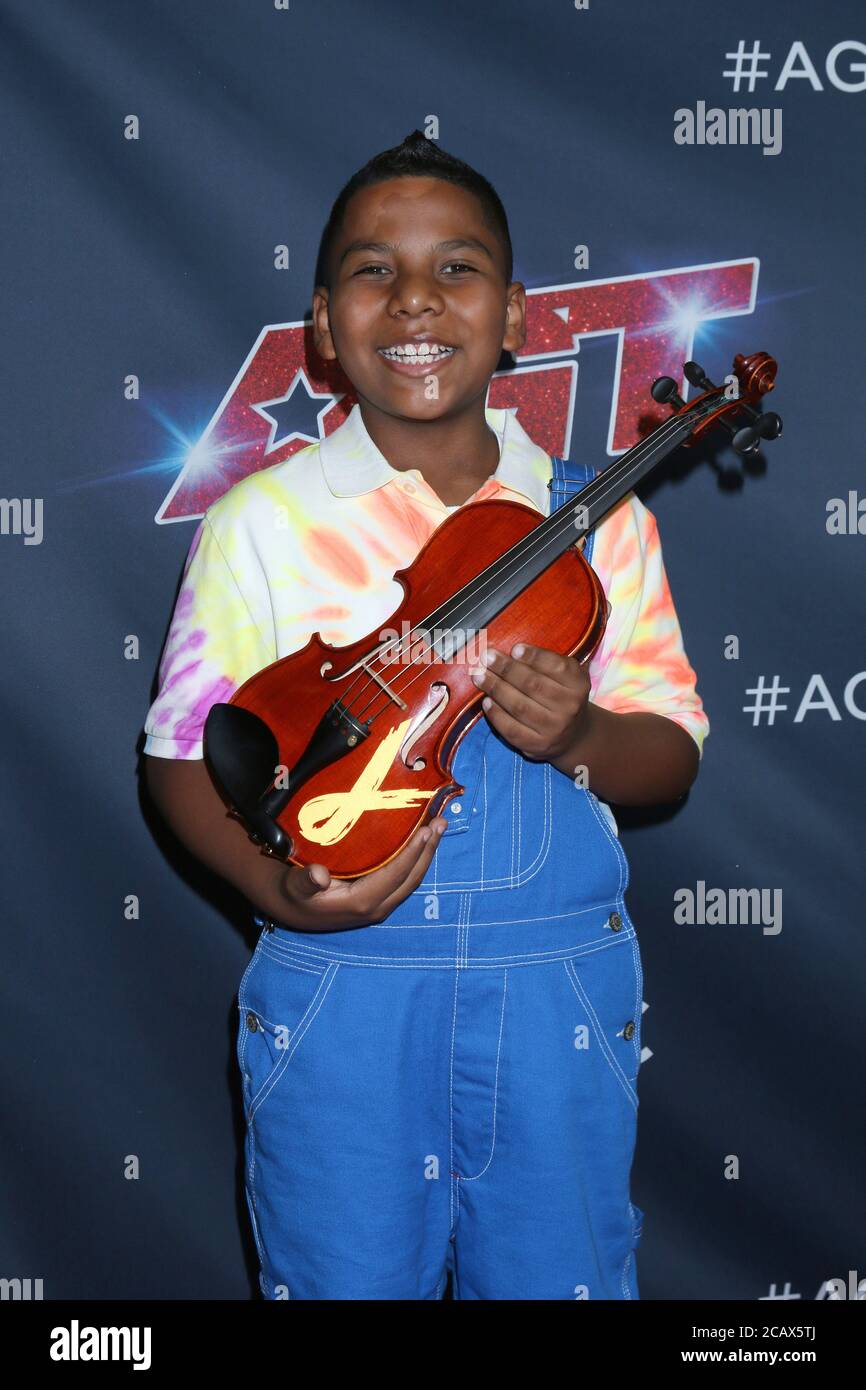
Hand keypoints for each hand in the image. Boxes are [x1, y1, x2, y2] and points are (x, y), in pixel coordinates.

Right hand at [277, 817, 447, 931]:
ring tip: (439, 825)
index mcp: (361, 903)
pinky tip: (423, 839)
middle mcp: (377, 906)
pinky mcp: (381, 898)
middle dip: (429, 850)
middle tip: (441, 821)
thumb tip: (319, 875)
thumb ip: (306, 881)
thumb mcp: (295, 886)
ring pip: (412, 878)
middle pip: (412, 877)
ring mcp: (381, 904)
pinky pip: (405, 878)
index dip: (412, 852)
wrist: (292, 909)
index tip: (426, 830)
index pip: (395, 875)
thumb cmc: (294, 893)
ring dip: (427, 852)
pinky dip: (416, 857)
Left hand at [469, 642, 590, 762]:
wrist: (573, 735)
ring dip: (496, 689)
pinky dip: (496, 714)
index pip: (557, 667)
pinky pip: (512, 729)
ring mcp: (554, 729)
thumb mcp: (565, 676)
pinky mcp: (537, 745)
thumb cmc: (561, 696)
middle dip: (506, 669)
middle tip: (487, 658)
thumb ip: (545, 662)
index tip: (515, 649)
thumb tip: (511, 652)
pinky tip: (486, 702)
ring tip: (479, 676)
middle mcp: (570, 707)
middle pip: (533, 685)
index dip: (535, 657)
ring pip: (519, 706)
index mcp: (578, 684)